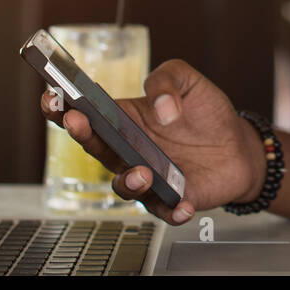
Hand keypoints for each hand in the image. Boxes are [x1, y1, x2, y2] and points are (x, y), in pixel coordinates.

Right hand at [40, 59, 264, 225]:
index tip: (52, 97)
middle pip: (95, 147)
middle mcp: (128, 150)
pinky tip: (183, 204)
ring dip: (127, 181)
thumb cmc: (204, 112)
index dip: (61, 107)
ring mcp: (146, 177)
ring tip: (142, 173)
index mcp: (123, 119)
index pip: (83, 113)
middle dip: (81, 135)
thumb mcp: (187, 79)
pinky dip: (172, 210)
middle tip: (77, 122)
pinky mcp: (171, 198)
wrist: (238, 144)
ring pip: (123, 185)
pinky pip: (165, 209)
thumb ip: (167, 79)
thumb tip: (161, 108)